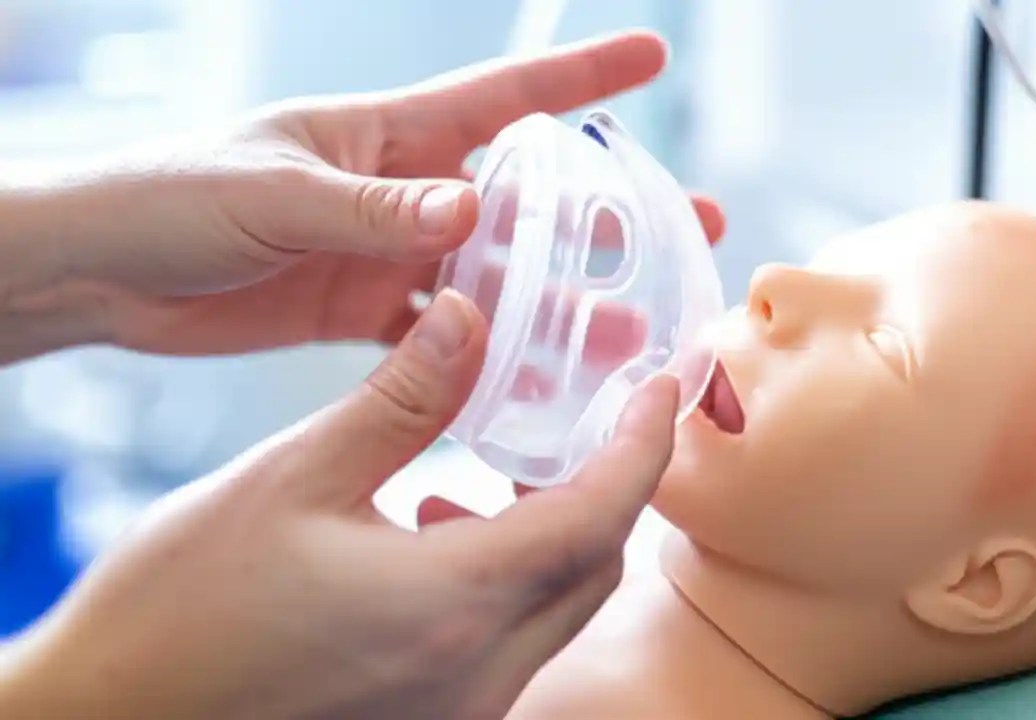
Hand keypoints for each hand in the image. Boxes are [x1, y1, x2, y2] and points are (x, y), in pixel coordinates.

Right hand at [0, 290, 679, 718]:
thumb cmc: (179, 609)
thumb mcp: (291, 480)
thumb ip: (400, 401)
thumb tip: (467, 318)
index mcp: (455, 606)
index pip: (599, 514)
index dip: (646, 442)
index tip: (665, 383)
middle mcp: (477, 673)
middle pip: (594, 566)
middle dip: (605, 484)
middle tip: (585, 415)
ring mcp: (458, 711)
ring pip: (554, 608)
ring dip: (550, 532)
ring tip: (496, 468)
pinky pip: (506, 642)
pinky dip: (503, 577)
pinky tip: (432, 530)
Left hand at [15, 30, 721, 357]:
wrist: (108, 270)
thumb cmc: (175, 195)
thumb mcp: (277, 191)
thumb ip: (374, 208)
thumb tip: (469, 214)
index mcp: (389, 136)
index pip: (505, 98)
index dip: (582, 79)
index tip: (651, 57)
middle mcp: (406, 193)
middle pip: (530, 201)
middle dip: (609, 214)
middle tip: (685, 229)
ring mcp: (393, 256)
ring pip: (501, 280)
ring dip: (564, 302)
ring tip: (632, 327)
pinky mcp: (367, 315)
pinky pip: (447, 340)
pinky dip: (489, 360)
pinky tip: (537, 383)